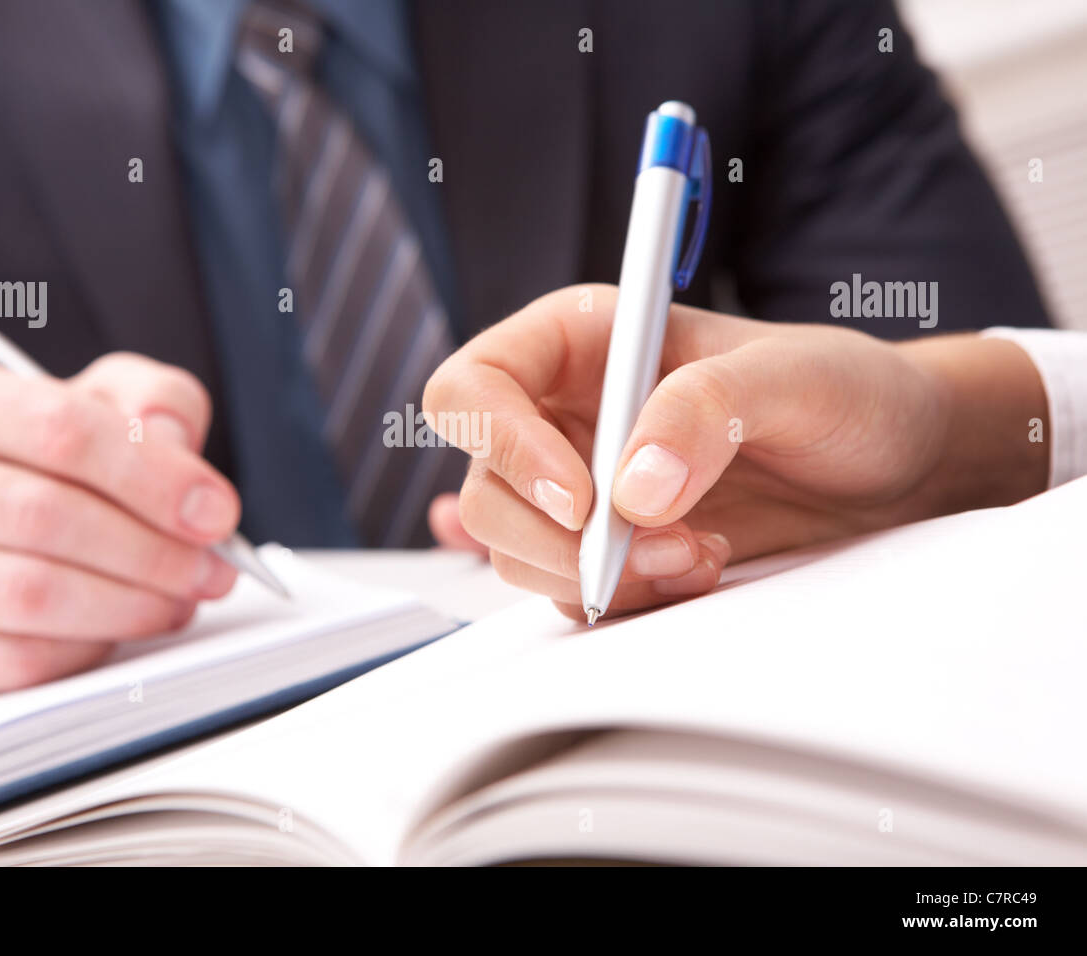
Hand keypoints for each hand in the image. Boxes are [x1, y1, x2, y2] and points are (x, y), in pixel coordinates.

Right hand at [0, 353, 240, 699]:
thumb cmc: (62, 462)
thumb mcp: (115, 403)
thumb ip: (155, 402)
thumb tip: (172, 447)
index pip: (60, 428)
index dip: (152, 475)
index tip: (216, 510)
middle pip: (43, 514)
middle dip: (151, 549)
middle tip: (213, 569)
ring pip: (28, 593)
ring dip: (129, 604)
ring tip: (179, 600)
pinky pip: (15, 660)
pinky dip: (87, 650)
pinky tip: (121, 630)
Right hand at [423, 285, 1047, 618]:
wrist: (893, 468)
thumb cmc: (847, 392)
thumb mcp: (795, 377)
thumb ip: (708, 408)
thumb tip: (633, 488)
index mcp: (583, 342)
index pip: (475, 385)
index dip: (501, 443)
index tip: (581, 497)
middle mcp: (566, 415)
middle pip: (486, 485)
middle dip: (557, 535)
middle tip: (650, 546)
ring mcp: (582, 486)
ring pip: (517, 549)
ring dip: (594, 575)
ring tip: (696, 555)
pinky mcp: (609, 548)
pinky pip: (565, 589)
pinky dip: (618, 599)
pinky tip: (690, 570)